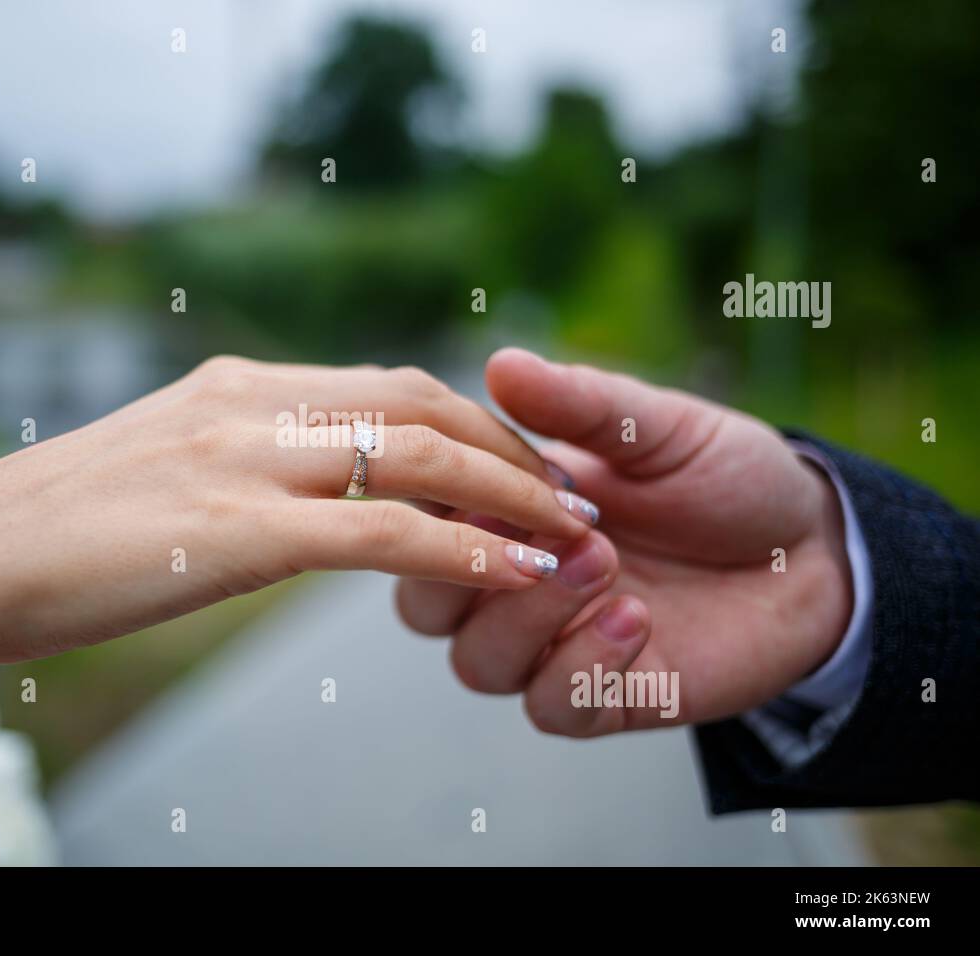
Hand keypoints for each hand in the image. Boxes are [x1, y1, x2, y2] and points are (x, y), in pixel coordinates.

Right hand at [0, 356, 596, 724]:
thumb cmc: (56, 529)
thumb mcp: (162, 469)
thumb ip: (235, 462)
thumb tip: (291, 493)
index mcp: (240, 385)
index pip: (389, 384)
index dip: (474, 419)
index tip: (522, 462)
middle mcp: (254, 403)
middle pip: (423, 402)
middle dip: (513, 447)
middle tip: (573, 494)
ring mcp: (247, 460)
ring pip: (419, 457)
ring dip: (512, 492)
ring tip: (574, 534)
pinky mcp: (239, 530)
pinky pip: (382, 532)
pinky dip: (463, 547)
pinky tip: (516, 569)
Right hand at [396, 347, 853, 735]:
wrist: (814, 551)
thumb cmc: (725, 477)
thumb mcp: (654, 426)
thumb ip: (579, 405)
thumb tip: (502, 363)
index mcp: (507, 513)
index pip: (429, 517)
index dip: (442, 500)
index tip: (492, 472)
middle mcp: (513, 585)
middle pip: (424, 602)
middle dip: (470, 566)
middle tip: (545, 530)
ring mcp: (551, 645)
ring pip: (478, 661)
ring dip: (529, 614)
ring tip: (604, 560)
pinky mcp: (600, 699)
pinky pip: (549, 706)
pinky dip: (580, 666)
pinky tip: (636, 619)